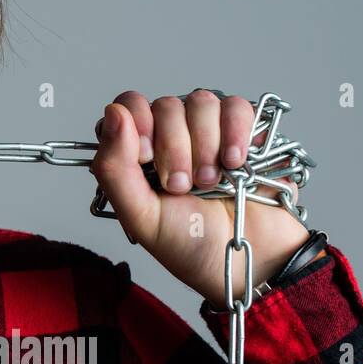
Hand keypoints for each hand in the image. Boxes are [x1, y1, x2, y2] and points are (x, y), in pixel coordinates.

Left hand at [89, 89, 311, 307]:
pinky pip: (237, 107)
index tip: (145, 158)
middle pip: (165, 106)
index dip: (135, 125)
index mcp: (139, 154)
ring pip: (200, 102)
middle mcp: (172, 136)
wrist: (249, 261)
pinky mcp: (246, 132)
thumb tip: (113, 112)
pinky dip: (236, 133)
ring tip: (210, 183)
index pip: (128, 107)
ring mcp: (209, 131)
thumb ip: (114, 167)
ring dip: (205, 146)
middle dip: (174, 149)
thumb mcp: (140, 216)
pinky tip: (235, 163)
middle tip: (182, 186)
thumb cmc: (191, 245)